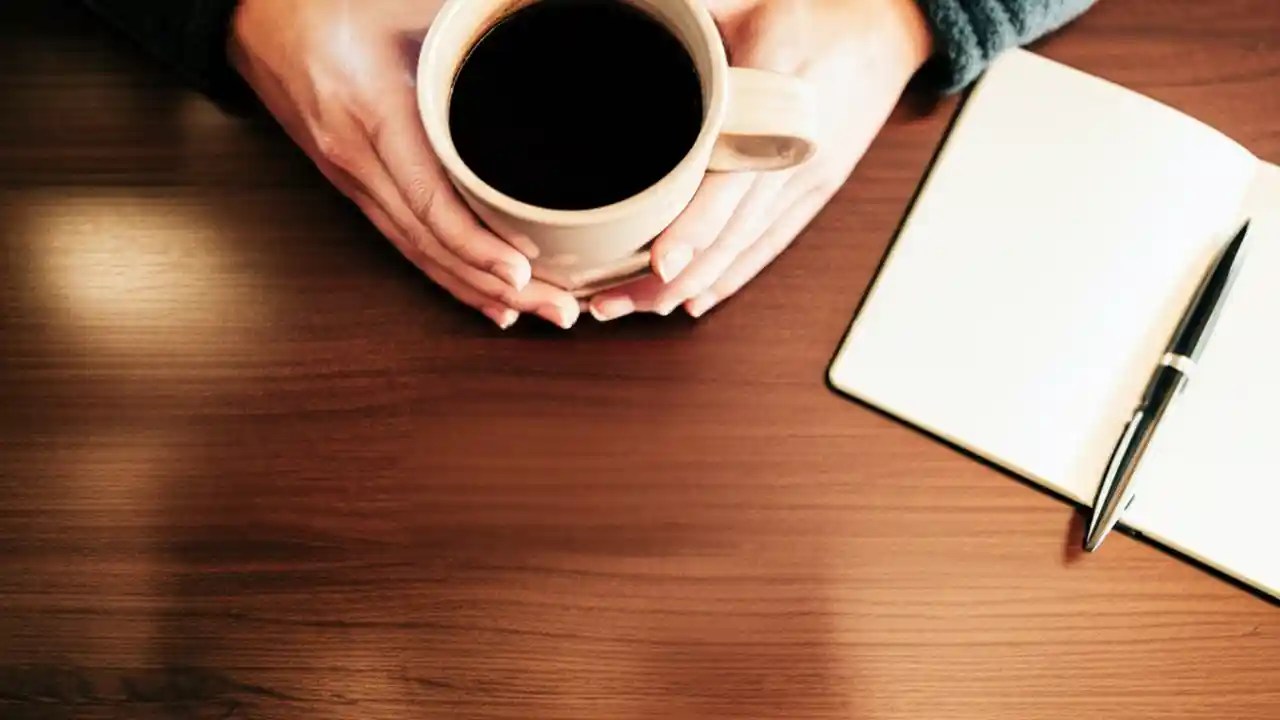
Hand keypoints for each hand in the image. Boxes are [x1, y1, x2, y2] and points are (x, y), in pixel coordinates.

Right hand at [228, 0, 580, 328]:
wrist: (254, 14)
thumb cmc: (326, 3)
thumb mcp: (399, 5)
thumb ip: (464, 28)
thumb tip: (522, 17)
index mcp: (374, 113)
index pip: (428, 200)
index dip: (475, 245)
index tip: (521, 272)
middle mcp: (358, 158)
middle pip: (431, 243)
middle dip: (496, 285)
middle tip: (559, 311)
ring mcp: (352, 178)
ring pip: (417, 252)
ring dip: (476, 291)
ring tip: (535, 315)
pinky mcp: (352, 185)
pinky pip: (402, 242)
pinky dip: (444, 275)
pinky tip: (483, 299)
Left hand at [588, 0, 933, 320]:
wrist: (890, 29)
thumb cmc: (820, 13)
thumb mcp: (750, 5)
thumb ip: (695, 21)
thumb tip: (633, 15)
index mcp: (779, 113)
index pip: (731, 184)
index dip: (695, 228)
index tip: (658, 261)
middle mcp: (793, 160)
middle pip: (728, 237)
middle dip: (669, 279)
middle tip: (612, 301)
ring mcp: (805, 183)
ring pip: (743, 252)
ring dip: (691, 287)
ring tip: (638, 309)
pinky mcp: (813, 193)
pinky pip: (768, 247)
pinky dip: (731, 278)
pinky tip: (695, 300)